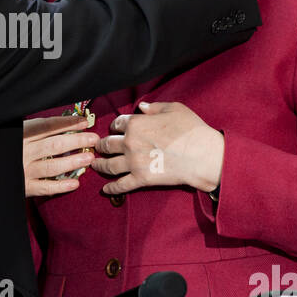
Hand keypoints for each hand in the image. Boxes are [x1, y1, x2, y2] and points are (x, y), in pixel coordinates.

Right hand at [23, 115, 98, 196]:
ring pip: (52, 166)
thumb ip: (35, 128)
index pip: (48, 126)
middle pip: (54, 145)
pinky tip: (75, 183)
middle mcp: (22, 151)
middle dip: (77, 141)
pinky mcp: (24, 187)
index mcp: (20, 134)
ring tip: (89, 158)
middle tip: (94, 140)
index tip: (85, 122)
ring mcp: (23, 170)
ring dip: (73, 162)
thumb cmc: (6, 145)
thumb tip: (65, 120)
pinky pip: (46, 188)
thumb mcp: (16, 131)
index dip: (68, 123)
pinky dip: (61, 186)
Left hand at [93, 101, 222, 196]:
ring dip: (99, 165)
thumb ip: (154, 107)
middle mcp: (129, 142)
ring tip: (95, 165)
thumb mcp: (174, 109)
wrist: (201, 155)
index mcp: (136, 123)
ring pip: (108, 165)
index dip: (115, 126)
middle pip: (107, 144)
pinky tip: (105, 189)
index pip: (117, 123)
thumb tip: (142, 106)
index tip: (114, 129)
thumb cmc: (191, 130)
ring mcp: (133, 162)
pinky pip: (120, 185)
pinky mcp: (140, 179)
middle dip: (101, 145)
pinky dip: (111, 188)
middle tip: (98, 147)